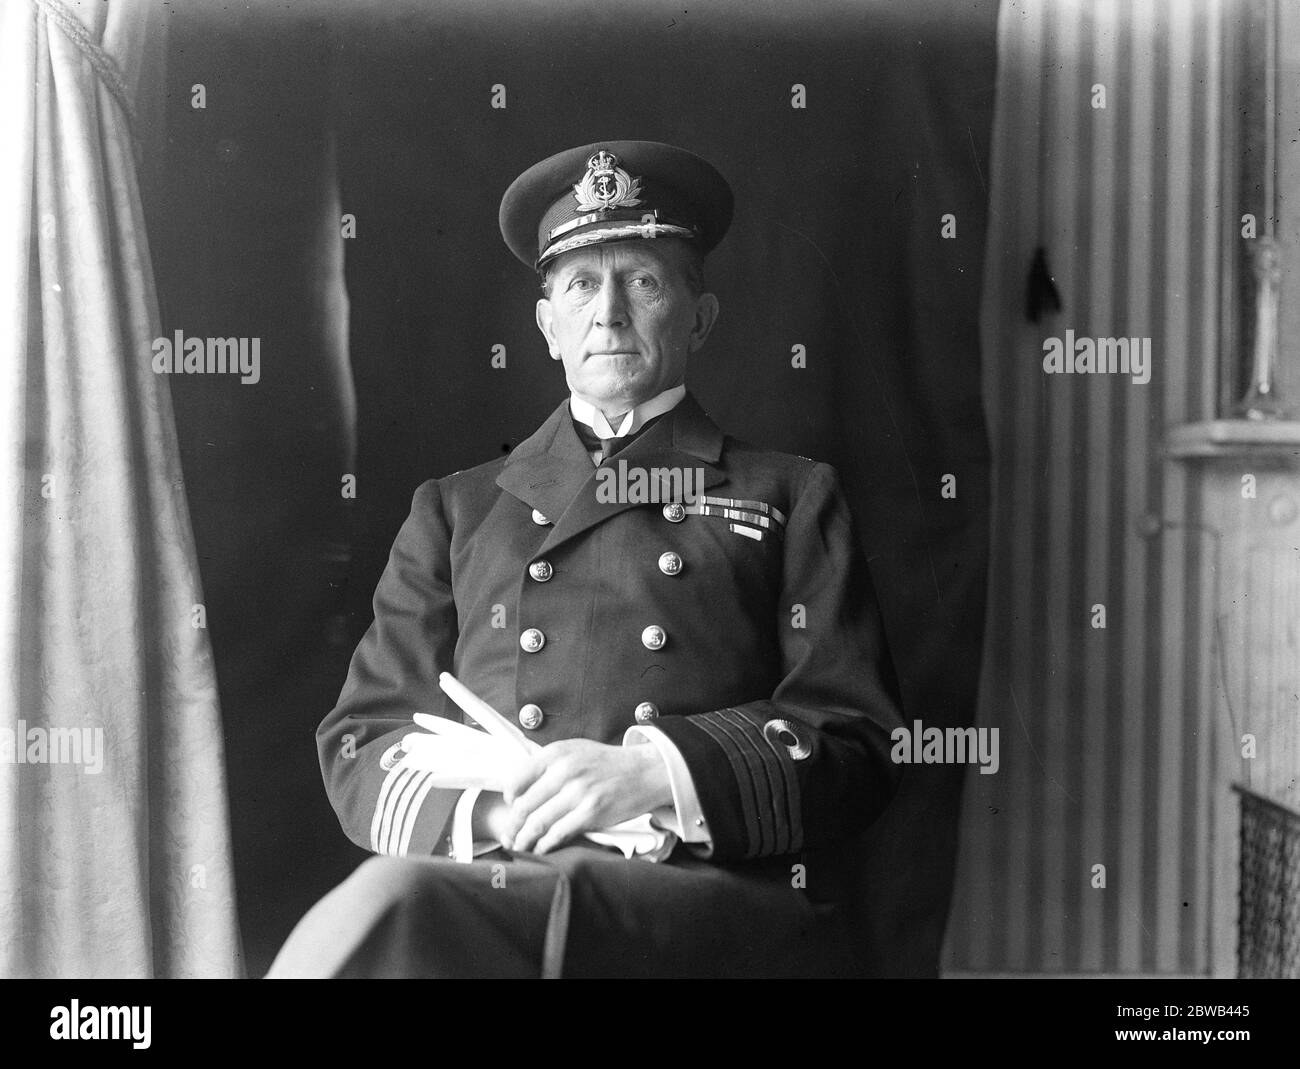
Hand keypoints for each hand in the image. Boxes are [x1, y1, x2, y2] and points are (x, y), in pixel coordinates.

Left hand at [499, 740, 671, 854]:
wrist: (644, 771)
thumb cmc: (608, 763)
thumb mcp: (575, 751)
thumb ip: (549, 765)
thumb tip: (522, 788)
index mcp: (556, 753)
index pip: (517, 779)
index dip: (509, 799)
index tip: (510, 808)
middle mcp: (564, 770)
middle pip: (525, 805)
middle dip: (512, 826)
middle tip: (508, 836)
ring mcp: (578, 792)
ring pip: (538, 822)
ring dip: (524, 839)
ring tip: (519, 846)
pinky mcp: (591, 812)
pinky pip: (558, 833)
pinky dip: (545, 845)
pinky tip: (540, 849)